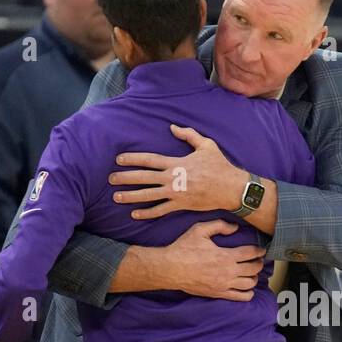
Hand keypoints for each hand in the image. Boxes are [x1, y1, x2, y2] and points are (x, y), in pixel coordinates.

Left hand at [109, 126, 243, 217]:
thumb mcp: (206, 145)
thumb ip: (188, 134)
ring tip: (116, 197)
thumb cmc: (219, 165)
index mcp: (176, 163)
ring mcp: (176, 194)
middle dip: (125, 178)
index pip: (149, 160)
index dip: (132, 159)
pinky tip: (135, 214)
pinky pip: (160, 210)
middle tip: (111, 178)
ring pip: (148, 195)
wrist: (231, 188)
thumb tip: (172, 127)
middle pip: (143, 178)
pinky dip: (147, 213)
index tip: (119, 159)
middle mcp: (173, 179)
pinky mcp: (181, 206)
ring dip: (131, 196)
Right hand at [159, 219, 265, 299]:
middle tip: (258, 260)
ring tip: (252, 273)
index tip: (262, 250)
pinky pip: (240, 297)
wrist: (171, 269)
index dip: (259, 251)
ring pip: (249, 284)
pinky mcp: (218, 293)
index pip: (250, 253)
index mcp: (226, 256)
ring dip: (254, 278)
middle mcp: (228, 272)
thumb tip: (234, 227)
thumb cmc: (183, 249)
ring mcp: (224, 284)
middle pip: (253, 269)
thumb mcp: (199, 230)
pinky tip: (248, 289)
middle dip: (259, 263)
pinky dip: (248, 293)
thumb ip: (219, 226)